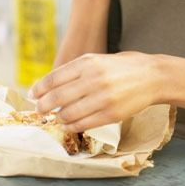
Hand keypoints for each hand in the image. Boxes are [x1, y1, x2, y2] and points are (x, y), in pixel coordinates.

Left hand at [29, 52, 162, 131]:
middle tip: (39, 110)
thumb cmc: (122, 67)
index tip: (32, 94)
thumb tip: (49, 85)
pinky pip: (84, 124)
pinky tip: (69, 123)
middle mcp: (93, 79)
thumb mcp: (97, 59)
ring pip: (68, 114)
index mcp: (88, 63)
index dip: (39, 89)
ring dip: (57, 118)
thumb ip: (75, 70)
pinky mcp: (112, 114)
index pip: (54, 78)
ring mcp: (103, 98)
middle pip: (57, 98)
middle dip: (43, 106)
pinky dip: (72, 125)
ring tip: (56, 118)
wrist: (152, 76)